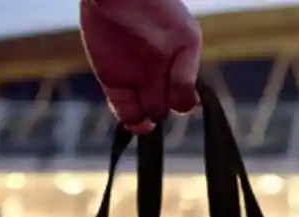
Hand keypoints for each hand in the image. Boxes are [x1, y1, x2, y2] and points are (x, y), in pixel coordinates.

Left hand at [81, 0, 202, 132]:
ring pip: (144, 112)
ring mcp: (135, 78)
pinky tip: (137, 123)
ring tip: (147, 117)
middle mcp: (158, 74)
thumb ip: (186, 75)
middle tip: (157, 100)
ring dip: (147, 119)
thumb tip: (187, 105)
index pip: (183, 100)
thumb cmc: (158, 7)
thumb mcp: (186, 39)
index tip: (178, 99)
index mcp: (178, 65)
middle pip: (163, 108)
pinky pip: (123, 108)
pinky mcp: (112, 79)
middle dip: (161, 109)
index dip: (181, 103)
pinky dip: (130, 120)